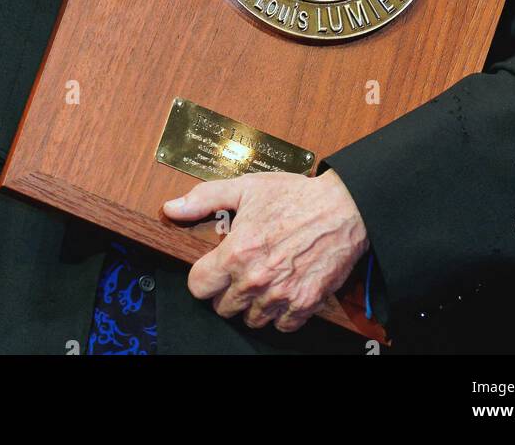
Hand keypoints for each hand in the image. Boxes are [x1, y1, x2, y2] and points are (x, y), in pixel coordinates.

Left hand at [163, 168, 368, 332]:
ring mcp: (280, 295)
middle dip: (227, 290)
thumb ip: (204, 198)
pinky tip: (283, 290)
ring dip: (253, 304)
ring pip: (250, 319)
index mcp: (237, 252)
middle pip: (222, 307)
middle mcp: (255, 279)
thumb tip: (172, 208)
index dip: (203, 276)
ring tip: (263, 279)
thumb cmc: (295, 196)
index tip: (213, 268)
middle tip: (242, 270)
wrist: (343, 208)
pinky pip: (281, 325)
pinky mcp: (303, 305)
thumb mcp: (246, 187)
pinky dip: (280, 313)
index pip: (198, 287)